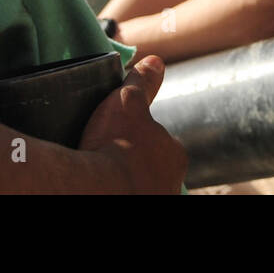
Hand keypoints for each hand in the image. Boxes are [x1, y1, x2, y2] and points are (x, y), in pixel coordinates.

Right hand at [79, 56, 186, 193]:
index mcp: (175, 154)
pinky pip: (126, 195)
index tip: (120, 139)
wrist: (99, 190)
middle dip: (135, 164)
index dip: (140, 139)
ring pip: (143, 187)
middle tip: (108, 158)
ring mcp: (157, 198)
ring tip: (102, 174)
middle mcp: (172, 182)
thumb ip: (142, 83)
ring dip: (126, 182)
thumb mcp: (127, 103)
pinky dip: (116, 191)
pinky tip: (100, 187)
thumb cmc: (116, 145)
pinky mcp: (140, 211)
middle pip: (153, 169)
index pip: (161, 144)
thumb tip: (156, 61)